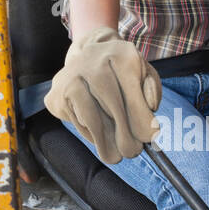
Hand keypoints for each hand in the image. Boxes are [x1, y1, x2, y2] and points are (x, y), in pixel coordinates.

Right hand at [44, 26, 161, 164]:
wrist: (87, 57)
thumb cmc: (121, 72)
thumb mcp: (143, 75)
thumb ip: (151, 92)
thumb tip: (149, 119)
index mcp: (119, 53)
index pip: (132, 90)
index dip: (141, 117)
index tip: (149, 138)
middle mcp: (92, 59)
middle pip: (111, 103)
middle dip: (125, 133)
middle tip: (133, 152)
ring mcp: (71, 75)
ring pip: (92, 117)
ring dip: (106, 141)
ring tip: (117, 156)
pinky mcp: (57, 92)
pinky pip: (77, 121)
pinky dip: (91, 135)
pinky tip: (100, 138)